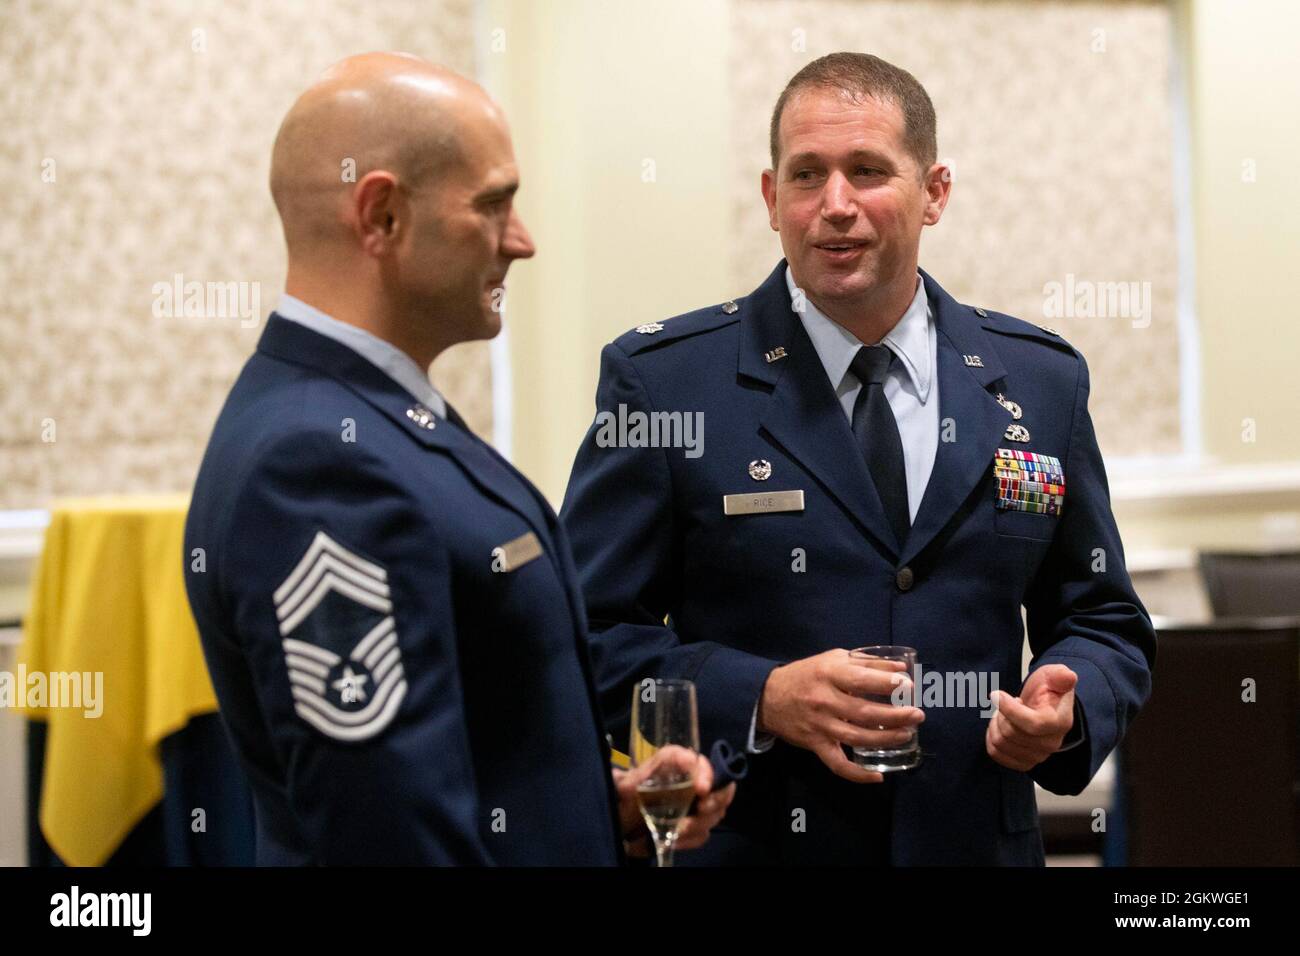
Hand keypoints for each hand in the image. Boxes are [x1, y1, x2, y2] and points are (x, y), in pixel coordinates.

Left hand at [612, 746, 736, 857]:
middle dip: (716, 798)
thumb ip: (628, 783)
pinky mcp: (695, 824)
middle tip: (702, 810)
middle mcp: (691, 780)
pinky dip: (692, 838)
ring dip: (700, 823)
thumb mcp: (623, 786)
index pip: (697, 760)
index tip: (702, 789)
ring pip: (716, 811)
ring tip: (679, 830)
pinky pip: (703, 833)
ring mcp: (697, 803)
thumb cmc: (626, 795)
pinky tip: (676, 840)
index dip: (704, 772)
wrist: (623, 817)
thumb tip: (630, 787)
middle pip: (720, 784)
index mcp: (675, 763)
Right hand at [757, 648, 924, 782]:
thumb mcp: (832, 660)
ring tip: (906, 735)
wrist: (768, 697)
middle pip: (864, 712)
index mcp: (829, 674)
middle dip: (895, 715)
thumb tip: (900, 668)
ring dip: (886, 739)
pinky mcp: (815, 746)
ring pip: (857, 738)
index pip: (860, 680)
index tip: (907, 685)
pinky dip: (858, 775)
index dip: (886, 683)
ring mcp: (820, 726)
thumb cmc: (806, 675)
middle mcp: (824, 700)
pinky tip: (878, 776)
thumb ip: (865, 663)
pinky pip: (837, 765)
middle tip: (917, 715)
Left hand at [985, 664, 1077, 771]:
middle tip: (1006, 702)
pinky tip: (1000, 726)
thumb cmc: (1047, 690)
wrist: (1044, 706)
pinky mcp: (1024, 762)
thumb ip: (1060, 676)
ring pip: (1001, 743)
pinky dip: (991, 738)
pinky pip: (997, 754)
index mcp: (1060, 722)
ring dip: (995, 724)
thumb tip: (1068, 677)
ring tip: (1004, 714)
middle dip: (1001, 713)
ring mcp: (1038, 755)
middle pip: (1011, 733)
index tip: (996, 694)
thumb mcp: (1054, 675)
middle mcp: (1051, 743)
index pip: (1033, 724)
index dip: (1010, 710)